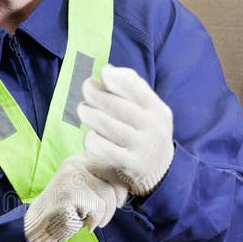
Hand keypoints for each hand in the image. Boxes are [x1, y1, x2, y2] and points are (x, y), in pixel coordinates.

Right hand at [24, 154, 127, 241]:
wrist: (39, 225)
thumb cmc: (68, 210)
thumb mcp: (85, 188)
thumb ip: (102, 180)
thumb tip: (129, 184)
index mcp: (81, 159)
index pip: (112, 165)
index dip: (120, 185)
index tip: (118, 201)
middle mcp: (76, 163)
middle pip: (113, 176)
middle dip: (116, 199)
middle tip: (107, 214)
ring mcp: (71, 176)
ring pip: (107, 194)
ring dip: (106, 214)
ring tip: (93, 220)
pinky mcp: (70, 193)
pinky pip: (97, 207)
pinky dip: (95, 220)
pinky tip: (84, 224)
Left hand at [78, 64, 173, 196]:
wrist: (160, 171)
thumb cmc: (147, 132)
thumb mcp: (150, 110)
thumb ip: (133, 88)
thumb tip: (109, 70)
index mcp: (158, 110)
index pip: (138, 90)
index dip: (118, 79)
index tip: (103, 73)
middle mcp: (152, 128)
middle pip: (119, 107)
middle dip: (98, 94)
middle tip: (86, 88)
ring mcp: (141, 147)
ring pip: (109, 126)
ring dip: (91, 115)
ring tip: (82, 110)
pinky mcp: (130, 165)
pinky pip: (104, 149)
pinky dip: (93, 140)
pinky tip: (90, 136)